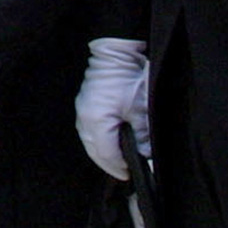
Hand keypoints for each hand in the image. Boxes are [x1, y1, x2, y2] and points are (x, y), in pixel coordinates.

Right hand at [75, 38, 149, 179]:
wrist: (115, 51)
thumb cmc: (129, 77)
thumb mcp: (142, 109)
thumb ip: (143, 137)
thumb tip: (146, 157)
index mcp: (96, 121)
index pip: (108, 155)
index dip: (121, 168)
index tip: (133, 176)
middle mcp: (84, 119)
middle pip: (96, 153)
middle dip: (111, 165)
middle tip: (126, 173)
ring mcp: (81, 112)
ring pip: (90, 144)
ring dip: (104, 155)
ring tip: (120, 162)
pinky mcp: (84, 106)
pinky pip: (89, 132)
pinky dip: (100, 142)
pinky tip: (112, 144)